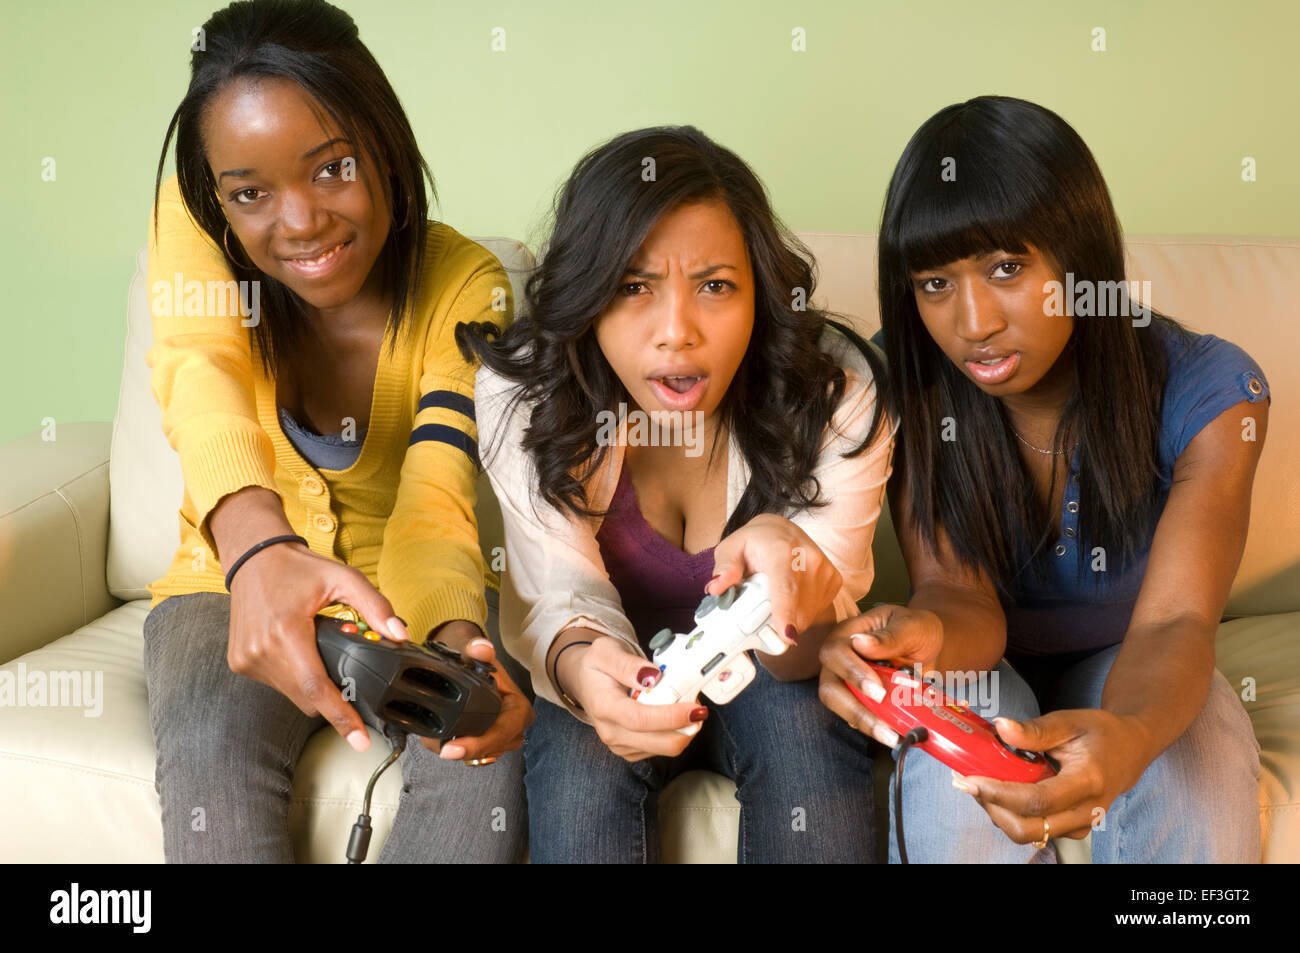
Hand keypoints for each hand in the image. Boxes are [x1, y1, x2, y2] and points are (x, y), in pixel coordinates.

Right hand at [227, 539, 409, 752]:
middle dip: (333, 694)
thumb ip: (375, 607)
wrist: (252, 557)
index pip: (318, 688)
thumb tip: (399, 635)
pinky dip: (294, 676)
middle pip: (308, 697)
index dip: (342, 717)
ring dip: (312, 683)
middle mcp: (260, 650)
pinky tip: (299, 651)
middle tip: (347, 668)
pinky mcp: (239, 662)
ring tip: (318, 649)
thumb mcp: (343, 578)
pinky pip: (277, 684)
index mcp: (285, 632)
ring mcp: (246, 659)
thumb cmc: (298, 568)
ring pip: (292, 694)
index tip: (361, 740)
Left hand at [420, 633, 534, 762]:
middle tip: (437, 746)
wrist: (476, 668)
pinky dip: (461, 751)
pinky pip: (477, 756)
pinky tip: (447, 743)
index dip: (477, 743)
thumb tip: (480, 648)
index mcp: (520, 709)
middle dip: (465, 749)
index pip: (501, 733)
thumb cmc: (480, 664)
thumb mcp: (477, 656)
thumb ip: (477, 652)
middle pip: (492, 748)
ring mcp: (505, 739)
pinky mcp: (492, 745)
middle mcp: (517, 728)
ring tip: (437, 741)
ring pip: (483, 755)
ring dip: (461, 751)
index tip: (450, 749)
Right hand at [558, 635, 706, 761]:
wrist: (585, 682)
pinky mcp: (630, 751)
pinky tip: (673, 714)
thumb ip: (628, 664)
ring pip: (665, 748)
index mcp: (604, 706)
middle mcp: (610, 732)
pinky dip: (674, 733)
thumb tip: (652, 676)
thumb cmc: (597, 665)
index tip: (694, 706)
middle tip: (698, 705)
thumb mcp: (606, 651)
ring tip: (685, 704)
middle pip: (660, 743)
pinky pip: (661, 749)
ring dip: (683, 729)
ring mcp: (620, 745)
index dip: (671, 716)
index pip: (641, 719)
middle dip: (687, 726)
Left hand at [707, 513, 839, 646]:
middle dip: (778, 625)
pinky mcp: (834, 580)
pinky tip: (790, 600)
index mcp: (783, 550)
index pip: (787, 587)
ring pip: (808, 615)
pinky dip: (801, 614)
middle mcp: (810, 559)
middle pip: (798, 609)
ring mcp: (825, 570)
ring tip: (775, 602)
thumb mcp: (731, 548)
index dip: (786, 613)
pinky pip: (816, 612)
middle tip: (761, 620)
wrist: (782, 530)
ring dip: (790, 620)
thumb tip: (717, 587)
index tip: (787, 636)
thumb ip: (724, 567)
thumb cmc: (756, 542)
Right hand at [817, 603, 943, 746]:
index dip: (853, 674)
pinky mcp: (859, 701)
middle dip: (855, 709)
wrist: (929, 646)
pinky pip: (859, 719)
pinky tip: (896, 735)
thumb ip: (889, 637)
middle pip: (830, 688)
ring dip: (866, 724)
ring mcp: (847, 682)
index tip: (879, 692)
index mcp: (847, 634)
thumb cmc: (916, 629)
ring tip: (892, 736)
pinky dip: (876, 729)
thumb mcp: (910, 627)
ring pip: (841, 708)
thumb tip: (859, 642)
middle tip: (884, 726)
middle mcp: (841, 660)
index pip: (836, 653)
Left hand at [953, 709, 1152, 842]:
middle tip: (966, 783)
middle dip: (991, 808)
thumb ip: (1035, 729)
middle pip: (1029, 828)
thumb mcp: (1070, 721)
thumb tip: (1001, 727)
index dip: (999, 793)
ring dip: (998, 812)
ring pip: (1029, 833)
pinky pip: (1035, 830)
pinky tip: (999, 791)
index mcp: (1088, 782)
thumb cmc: (1100, 733)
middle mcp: (1086, 811)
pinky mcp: (1072, 828)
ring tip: (980, 783)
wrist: (1130, 750)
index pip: (1037, 800)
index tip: (970, 780)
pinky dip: (1011, 814)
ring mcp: (1080, 825)